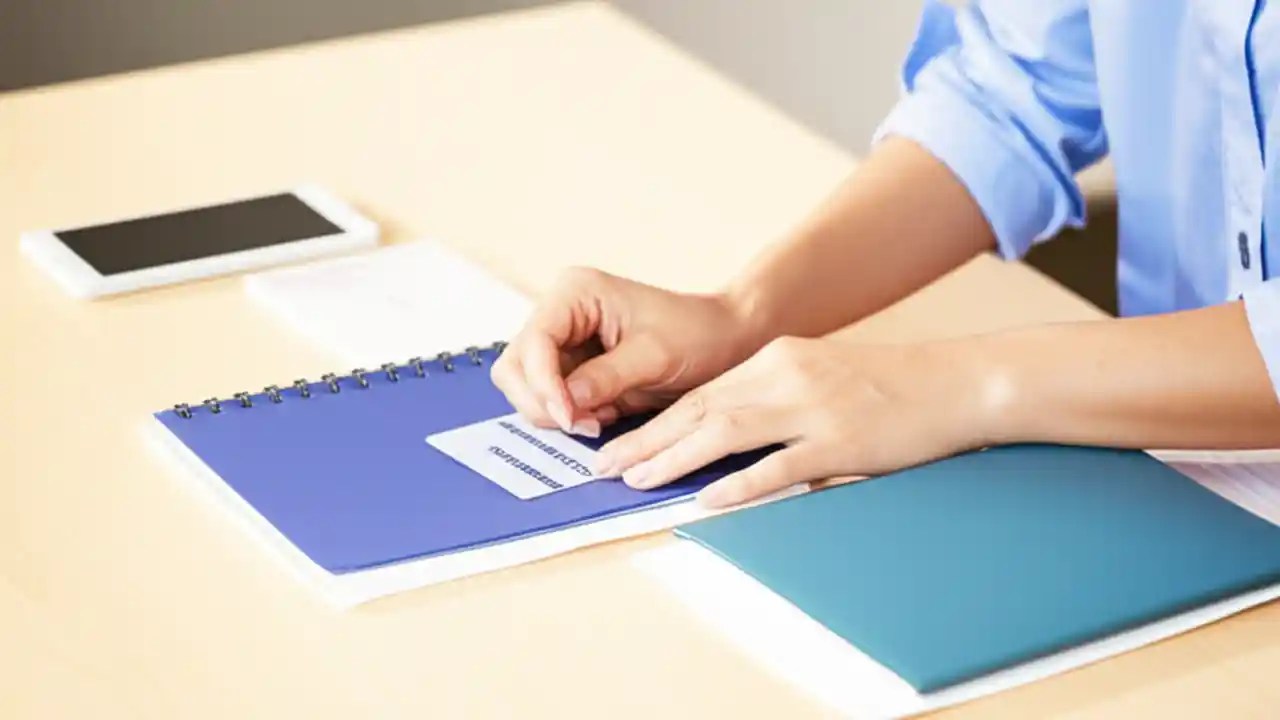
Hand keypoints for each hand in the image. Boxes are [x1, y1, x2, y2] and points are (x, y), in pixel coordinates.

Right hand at [490, 267, 766, 435]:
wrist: (724, 339)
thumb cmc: (697, 334)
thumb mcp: (654, 356)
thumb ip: (606, 377)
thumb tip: (566, 402)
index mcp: (575, 292)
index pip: (534, 343)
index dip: (543, 385)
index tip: (570, 417)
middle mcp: (559, 311)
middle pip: (516, 367)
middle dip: (543, 402)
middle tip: (584, 426)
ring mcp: (562, 339)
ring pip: (525, 386)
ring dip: (555, 412)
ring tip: (599, 420)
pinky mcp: (572, 365)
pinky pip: (550, 398)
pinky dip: (569, 414)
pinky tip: (603, 414)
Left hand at [594, 335, 998, 506]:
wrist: (955, 382)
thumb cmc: (888, 384)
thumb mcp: (820, 374)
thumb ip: (773, 399)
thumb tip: (723, 441)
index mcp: (776, 359)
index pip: (699, 395)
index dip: (652, 423)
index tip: (616, 447)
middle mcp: (785, 376)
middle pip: (698, 411)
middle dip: (645, 441)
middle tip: (602, 467)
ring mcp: (812, 408)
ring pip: (725, 433)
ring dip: (673, 459)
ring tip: (634, 480)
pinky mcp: (841, 442)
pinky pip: (779, 466)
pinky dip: (739, 484)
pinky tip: (707, 500)